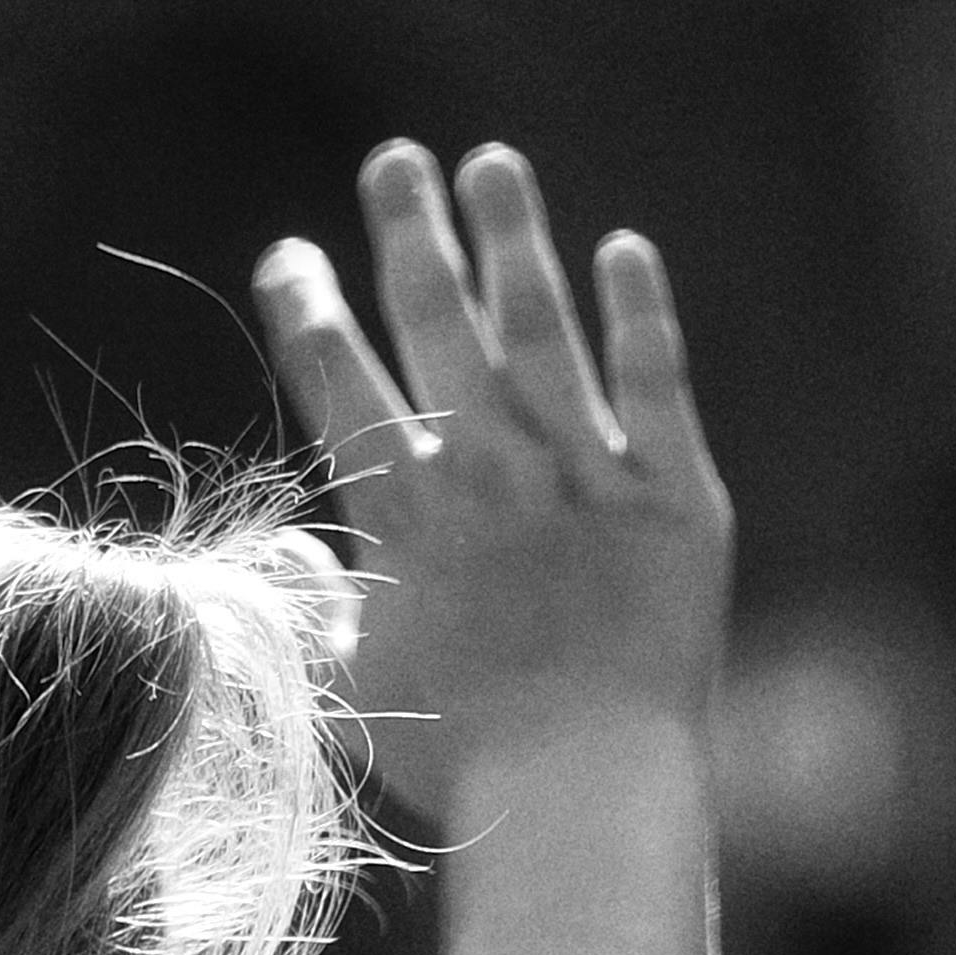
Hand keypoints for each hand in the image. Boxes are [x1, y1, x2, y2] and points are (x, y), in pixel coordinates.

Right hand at [255, 140, 729, 828]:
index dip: (309, 311)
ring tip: (491, 164)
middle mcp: (487, 473)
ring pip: (540, 326)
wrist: (584, 793)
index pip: (341, 384)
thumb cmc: (458, 763)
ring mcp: (584, 475)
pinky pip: (653, 381)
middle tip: (393, 161)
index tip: (291, 256)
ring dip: (511, 237)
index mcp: (400, 517)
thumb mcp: (346, 693)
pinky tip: (621, 249)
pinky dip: (636, 311)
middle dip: (408, 234)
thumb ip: (305, 610)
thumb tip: (278, 548)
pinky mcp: (677, 495)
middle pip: (437, 325)